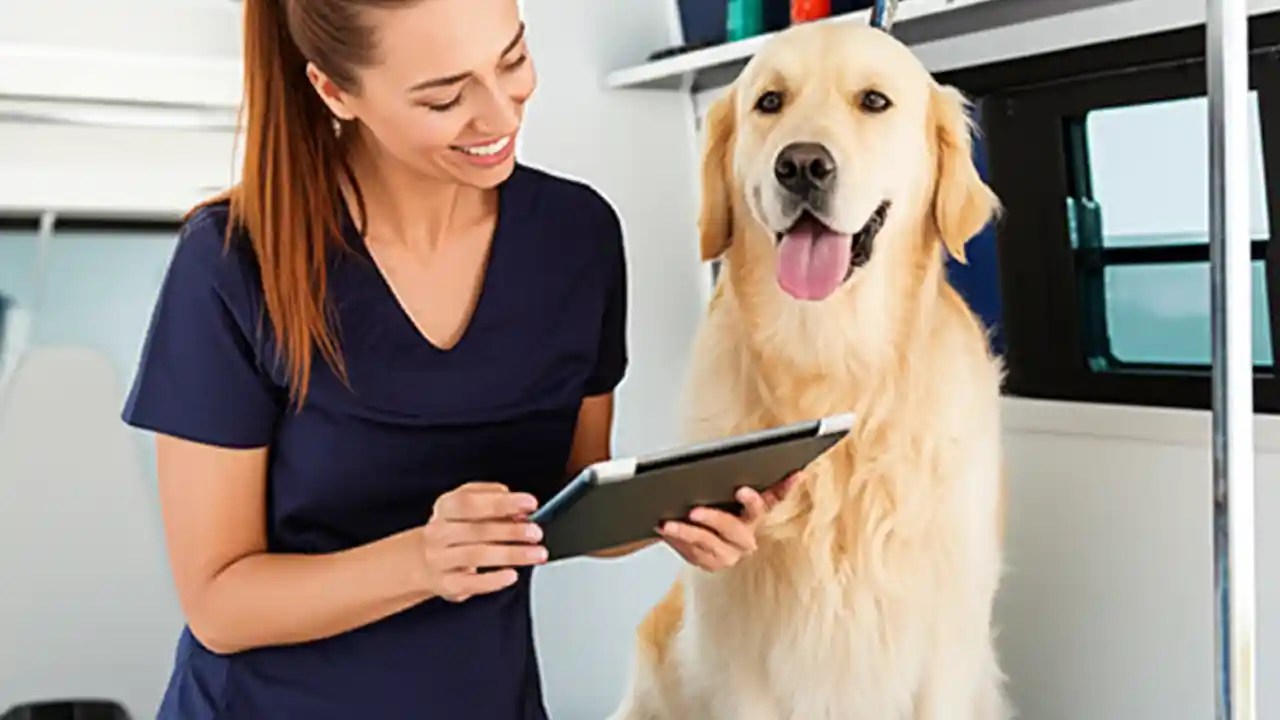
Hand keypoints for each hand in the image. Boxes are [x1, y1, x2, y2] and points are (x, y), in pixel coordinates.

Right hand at [419, 482, 547, 602]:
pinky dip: (493, 580)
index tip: (530, 503)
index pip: (470, 502)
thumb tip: (512, 500)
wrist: (422, 561)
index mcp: (446, 507)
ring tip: (536, 553)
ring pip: (477, 555)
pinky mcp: (447, 584)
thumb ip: (490, 496)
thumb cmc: (454, 529)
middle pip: (477, 530)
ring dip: (511, 554)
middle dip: (511, 531)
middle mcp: (440, 533)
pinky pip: (471, 583)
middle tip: (536, 532)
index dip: (502, 503)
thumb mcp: (465, 504)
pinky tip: (511, 575)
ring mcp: (441, 560)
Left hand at [656, 472, 800, 571]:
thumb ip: (735, 475)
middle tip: (695, 510)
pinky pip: (695, 553)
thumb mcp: (721, 487)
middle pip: (736, 528)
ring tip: (669, 523)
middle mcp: (748, 535)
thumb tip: (755, 460)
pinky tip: (664, 529)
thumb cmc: (709, 500)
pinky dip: (678, 540)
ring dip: (687, 533)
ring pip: (709, 543)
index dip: (779, 489)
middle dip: (715, 519)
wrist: (687, 526)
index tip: (757, 484)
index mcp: (757, 511)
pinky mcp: (712, 563)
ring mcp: (731, 553)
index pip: (775, 498)